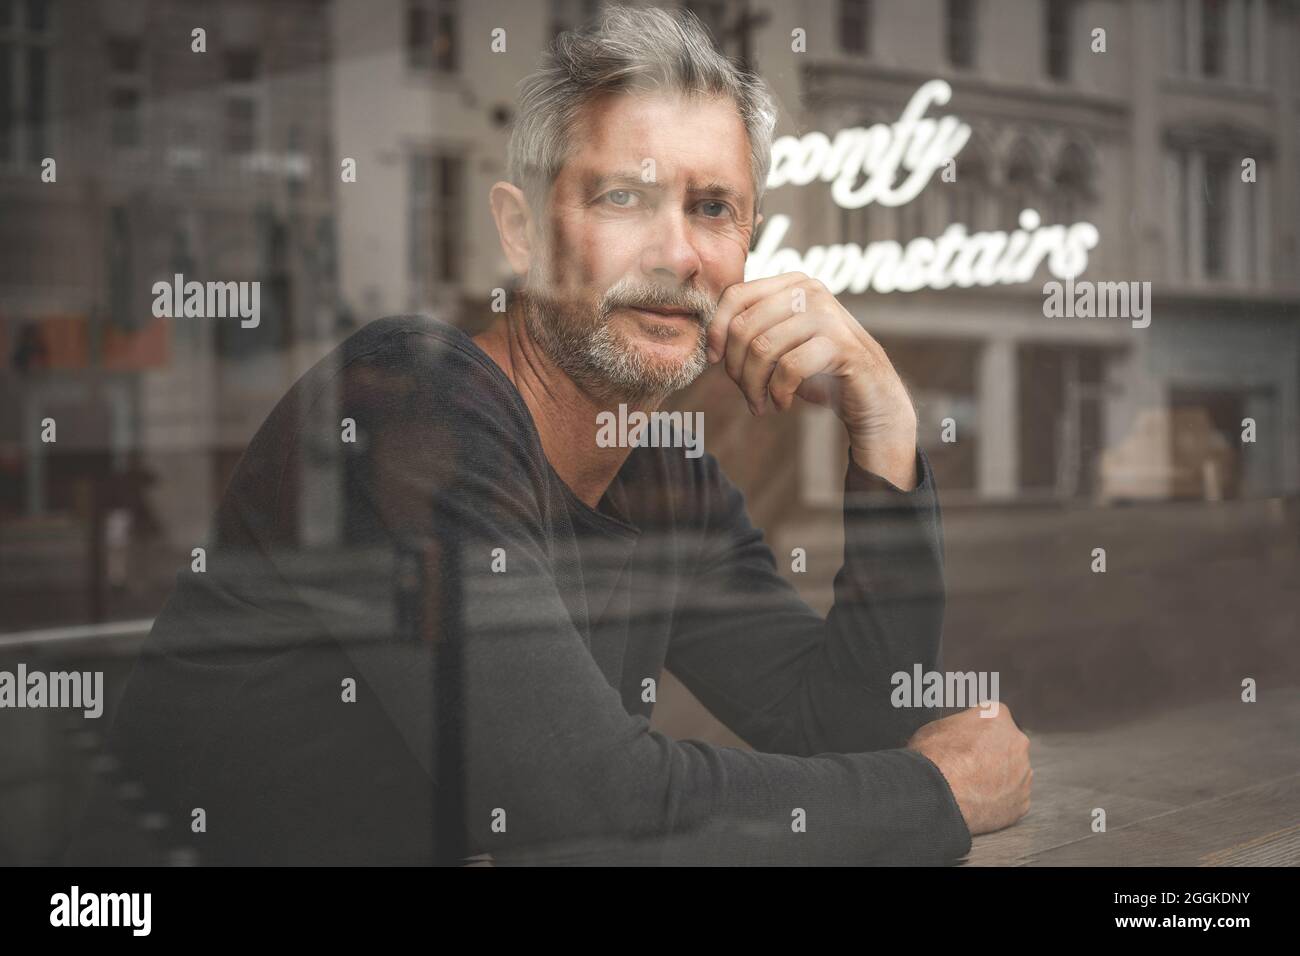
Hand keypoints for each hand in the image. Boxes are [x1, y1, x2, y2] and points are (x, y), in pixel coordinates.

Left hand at [706, 272, 917, 488]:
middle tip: (746, 393)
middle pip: (744, 326)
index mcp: (791, 283)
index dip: (717, 330)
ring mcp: (828, 314)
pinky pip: (788, 368)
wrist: (869, 394)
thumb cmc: (818, 370)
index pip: (735, 295)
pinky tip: (781, 403)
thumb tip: (710, 341)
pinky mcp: (841, 344)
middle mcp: (810, 290)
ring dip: (754, 386)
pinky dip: (778, 393)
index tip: (715, 360)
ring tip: (760, 403)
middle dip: (736, 368)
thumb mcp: (781, 343)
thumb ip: (752, 330)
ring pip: (762, 348)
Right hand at [906, 704, 1032, 835]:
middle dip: (991, 752)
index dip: (976, 730)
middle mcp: (1018, 741)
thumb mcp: (937, 725)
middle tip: (968, 764)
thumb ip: (958, 726)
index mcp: (998, 715)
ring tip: (972, 786)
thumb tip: (954, 734)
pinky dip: (1000, 799)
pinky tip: (979, 801)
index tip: (965, 740)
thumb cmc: (935, 757)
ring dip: (998, 776)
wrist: (939, 794)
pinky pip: (1013, 797)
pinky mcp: (1022, 800)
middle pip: (1007, 744)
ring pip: (1013, 772)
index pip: (991, 717)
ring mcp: (1023, 773)